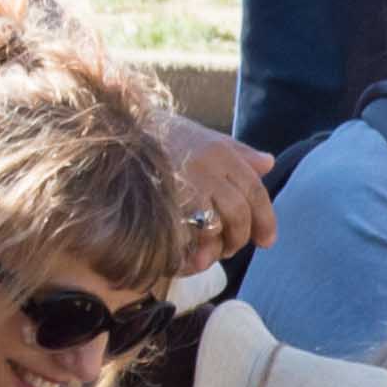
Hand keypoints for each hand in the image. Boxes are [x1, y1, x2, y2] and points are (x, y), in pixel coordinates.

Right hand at [158, 117, 277, 270]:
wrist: (118, 133)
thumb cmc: (163, 136)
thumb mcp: (203, 136)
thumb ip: (237, 151)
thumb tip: (268, 163)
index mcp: (220, 151)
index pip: (255, 191)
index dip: (265, 219)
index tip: (266, 241)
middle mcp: (207, 166)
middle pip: (239, 212)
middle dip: (241, 237)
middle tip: (233, 248)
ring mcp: (184, 183)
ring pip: (217, 225)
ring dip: (220, 245)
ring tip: (214, 252)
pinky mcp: (163, 201)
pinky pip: (188, 232)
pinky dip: (194, 245)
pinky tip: (191, 250)